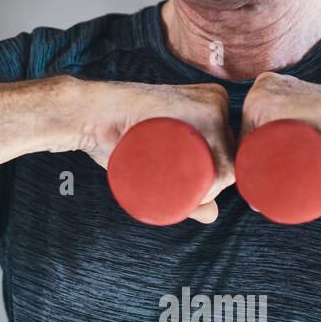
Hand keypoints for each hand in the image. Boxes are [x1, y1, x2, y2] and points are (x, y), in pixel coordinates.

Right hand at [71, 80, 235, 222]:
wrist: (93, 113)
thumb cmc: (117, 137)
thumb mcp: (155, 164)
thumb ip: (185, 191)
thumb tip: (213, 216)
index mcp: (212, 112)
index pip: (224, 158)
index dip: (209, 183)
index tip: (182, 188)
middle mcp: (218, 104)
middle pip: (227, 160)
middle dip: (208, 187)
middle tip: (174, 189)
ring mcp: (214, 105)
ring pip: (227, 163)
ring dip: (209, 189)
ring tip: (177, 188)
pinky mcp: (206, 108)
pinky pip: (225, 160)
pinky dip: (217, 181)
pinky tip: (199, 186)